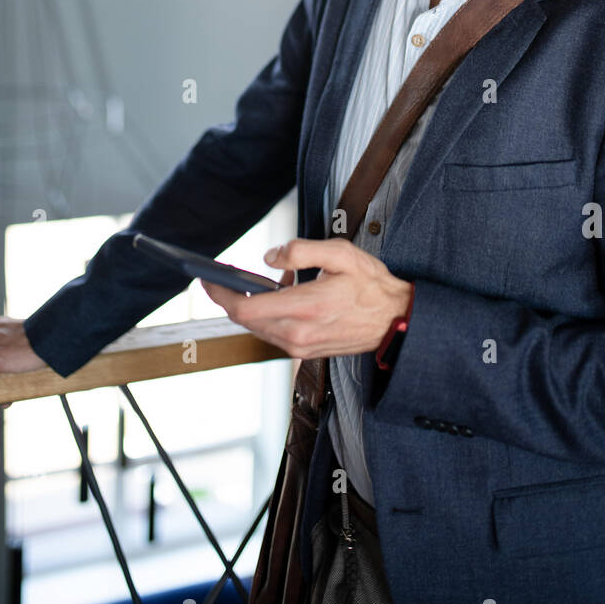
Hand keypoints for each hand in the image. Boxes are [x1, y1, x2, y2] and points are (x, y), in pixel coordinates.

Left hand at [200, 240, 412, 359]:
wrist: (395, 321)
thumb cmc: (371, 286)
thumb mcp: (340, 254)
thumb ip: (301, 251)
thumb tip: (269, 258)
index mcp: (304, 307)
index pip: (245, 307)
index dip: (221, 293)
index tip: (208, 278)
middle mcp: (297, 333)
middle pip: (245, 319)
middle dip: (231, 296)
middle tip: (228, 275)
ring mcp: (300, 347)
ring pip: (257, 327)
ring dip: (254, 304)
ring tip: (272, 280)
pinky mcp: (305, 352)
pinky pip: (274, 333)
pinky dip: (270, 314)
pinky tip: (287, 295)